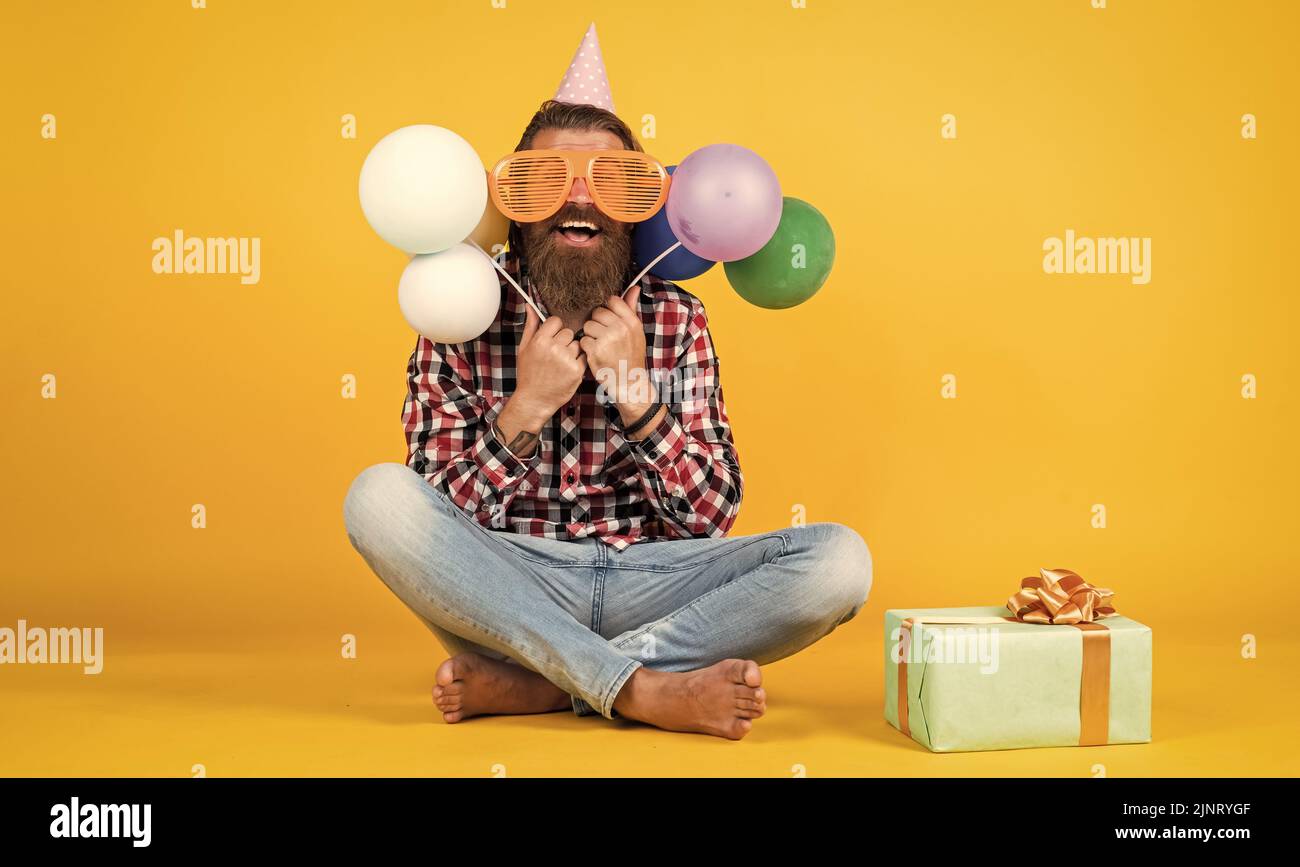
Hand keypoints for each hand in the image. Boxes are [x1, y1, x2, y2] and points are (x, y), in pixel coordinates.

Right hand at [508, 304, 585, 427]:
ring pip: (577, 344)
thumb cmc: (528, 374)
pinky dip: (578, 362)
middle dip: (564, 340)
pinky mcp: (577, 371)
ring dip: (572, 351)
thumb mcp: (524, 349)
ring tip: (561, 363)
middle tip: (556, 354)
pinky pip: (583, 356)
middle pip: (569, 332)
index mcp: (540, 341)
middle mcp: (554, 348)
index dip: (555, 329)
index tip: (551, 338)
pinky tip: (567, 369)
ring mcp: (567, 360)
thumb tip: (530, 306)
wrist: (534, 400)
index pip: (556, 321)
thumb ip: (530, 326)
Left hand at [579, 286, 655, 423]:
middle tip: (604, 337)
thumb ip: (631, 309)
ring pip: (588, 326)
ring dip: (590, 336)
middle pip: (597, 312)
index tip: (609, 322)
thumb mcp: (636, 332)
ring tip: (600, 346)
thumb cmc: (631, 356)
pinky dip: (586, 348)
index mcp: (631, 322)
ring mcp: (608, 339)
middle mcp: (620, 328)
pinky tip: (595, 355)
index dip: (607, 311)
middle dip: (597, 324)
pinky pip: (583, 340)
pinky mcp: (595, 350)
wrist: (629, 383)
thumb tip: (634, 287)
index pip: (612, 301)